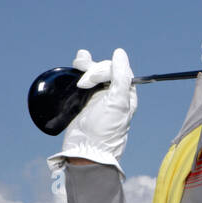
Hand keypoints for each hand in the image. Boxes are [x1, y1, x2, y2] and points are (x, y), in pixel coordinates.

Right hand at [46, 48, 137, 175]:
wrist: (85, 150)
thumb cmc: (105, 129)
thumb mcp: (118, 102)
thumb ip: (121, 76)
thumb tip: (120, 52)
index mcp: (126, 94)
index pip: (117, 69)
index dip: (103, 69)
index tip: (92, 80)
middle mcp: (113, 93)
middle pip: (104, 69)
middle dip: (92, 70)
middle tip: (83, 84)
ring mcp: (98, 96)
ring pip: (93, 72)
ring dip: (86, 65)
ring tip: (77, 64)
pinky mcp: (84, 100)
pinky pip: (84, 80)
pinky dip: (80, 70)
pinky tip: (76, 64)